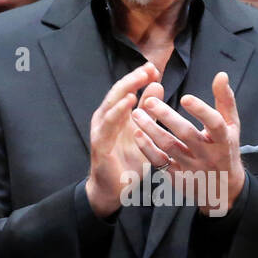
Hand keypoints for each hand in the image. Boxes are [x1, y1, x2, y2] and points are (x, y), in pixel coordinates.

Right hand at [86, 62, 160, 217]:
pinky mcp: (100, 143)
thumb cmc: (128, 162)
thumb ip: (150, 111)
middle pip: (118, 92)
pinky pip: (108, 124)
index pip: (127, 90)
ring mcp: (101, 130)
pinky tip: (129, 102)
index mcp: (117, 115)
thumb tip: (157, 84)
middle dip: (133, 78)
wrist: (113, 189)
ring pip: (111, 103)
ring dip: (126, 89)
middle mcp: (106, 118)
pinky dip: (118, 111)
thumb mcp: (144, 133)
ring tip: (140, 78)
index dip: (139, 78)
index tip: (154, 68)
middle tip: (149, 68)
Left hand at [130, 71, 245, 215]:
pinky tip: (137, 134)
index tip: (185, 97)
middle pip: (187, 134)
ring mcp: (192, 167)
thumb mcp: (231, 127)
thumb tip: (221, 75)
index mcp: (223, 140)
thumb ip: (225, 101)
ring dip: (151, 130)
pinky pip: (160, 162)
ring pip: (169, 147)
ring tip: (137, 114)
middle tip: (149, 101)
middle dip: (167, 117)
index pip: (214, 124)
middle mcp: (208, 155)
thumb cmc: (226, 149)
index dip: (201, 110)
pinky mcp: (178, 177)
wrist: (224, 188)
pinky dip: (147, 149)